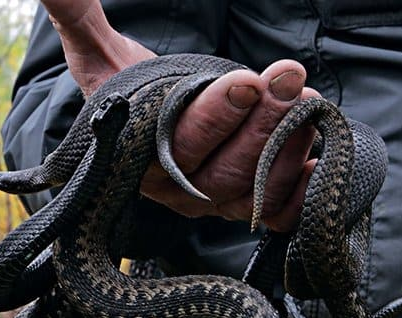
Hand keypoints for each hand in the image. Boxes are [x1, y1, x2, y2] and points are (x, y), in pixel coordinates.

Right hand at [42, 0, 314, 231]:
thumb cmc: (130, 86)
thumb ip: (78, 16)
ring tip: (311, 109)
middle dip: (264, 122)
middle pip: (223, 165)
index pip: (180, 136)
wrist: (149, 121)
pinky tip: (323, 162)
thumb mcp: (98, 50)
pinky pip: (274, 213)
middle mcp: (173, 186)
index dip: (218, 112)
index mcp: (136, 153)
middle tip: (292, 81)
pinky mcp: (239, 206)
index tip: (250, 79)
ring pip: (252, 188)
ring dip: (287, 151)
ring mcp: (209, 200)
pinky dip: (301, 195)